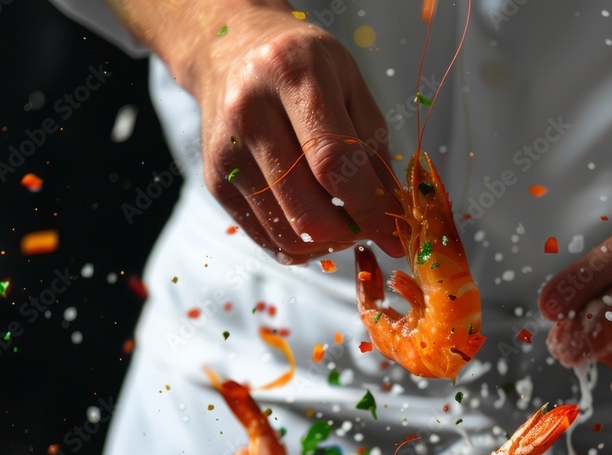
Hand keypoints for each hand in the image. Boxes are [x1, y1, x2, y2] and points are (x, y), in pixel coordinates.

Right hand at [181, 4, 403, 263]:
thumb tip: (391, 214)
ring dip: (327, 242)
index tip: (397, 238)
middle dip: (350, 233)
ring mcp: (226, 150)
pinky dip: (301, 245)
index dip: (370, 208)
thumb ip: (374, 147)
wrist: (231, 53)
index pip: (334, 161)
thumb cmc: (305, 68)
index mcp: (294, 74)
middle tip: (370, 226)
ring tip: (344, 221)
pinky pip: (267, 238)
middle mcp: (250, 110)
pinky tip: (317, 224)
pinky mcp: (214, 181)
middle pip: (307, 208)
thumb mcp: (352, 86)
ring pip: (287, 233)